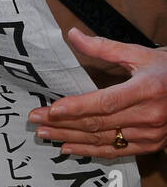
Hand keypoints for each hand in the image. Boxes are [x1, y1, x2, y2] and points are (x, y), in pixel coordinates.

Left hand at [28, 28, 166, 156]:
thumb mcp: (140, 54)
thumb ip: (104, 47)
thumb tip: (72, 35)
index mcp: (146, 90)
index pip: (104, 103)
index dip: (76, 108)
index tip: (51, 110)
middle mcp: (150, 115)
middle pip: (98, 123)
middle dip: (63, 123)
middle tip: (36, 119)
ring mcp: (152, 134)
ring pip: (103, 139)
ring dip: (71, 138)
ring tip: (44, 134)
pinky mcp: (151, 144)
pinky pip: (116, 151)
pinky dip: (90, 151)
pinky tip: (68, 147)